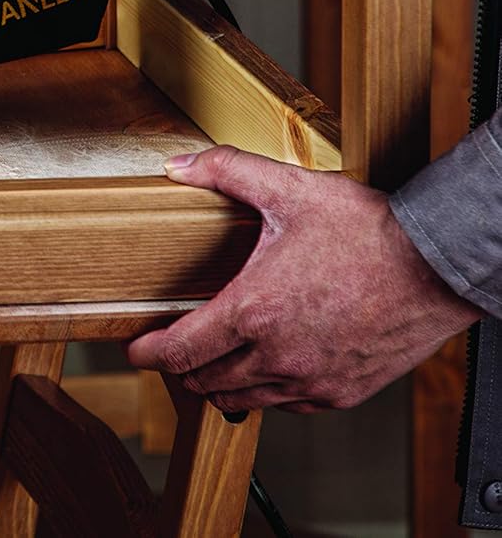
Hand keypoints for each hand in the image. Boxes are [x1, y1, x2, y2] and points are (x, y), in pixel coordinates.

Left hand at [126, 146, 480, 412]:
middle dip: (179, 366)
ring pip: (242, 400)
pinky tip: (264, 364)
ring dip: (219, 382)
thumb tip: (179, 166)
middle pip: (204, 381)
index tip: (135, 350)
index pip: (180, 350)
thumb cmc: (369, 230)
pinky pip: (285, 405)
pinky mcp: (341, 393)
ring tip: (213, 359)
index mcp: (254, 310)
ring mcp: (311, 381)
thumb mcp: (288, 189)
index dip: (147, 353)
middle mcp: (278, 355)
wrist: (438, 265)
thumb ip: (226, 171)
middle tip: (172, 347)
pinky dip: (264, 391)